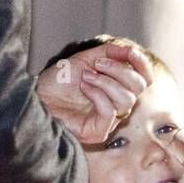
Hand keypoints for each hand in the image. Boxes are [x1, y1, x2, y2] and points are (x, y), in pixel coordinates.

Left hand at [36, 41, 153, 144]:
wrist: (38, 96)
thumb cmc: (59, 81)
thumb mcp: (87, 59)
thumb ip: (110, 52)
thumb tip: (131, 50)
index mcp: (119, 88)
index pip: (146, 80)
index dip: (143, 64)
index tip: (130, 52)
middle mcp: (118, 106)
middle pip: (139, 87)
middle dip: (119, 70)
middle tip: (97, 64)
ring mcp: (109, 121)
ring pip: (127, 99)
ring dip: (106, 82)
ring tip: (86, 77)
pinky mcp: (99, 132)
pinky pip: (111, 111)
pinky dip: (98, 94)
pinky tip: (84, 87)